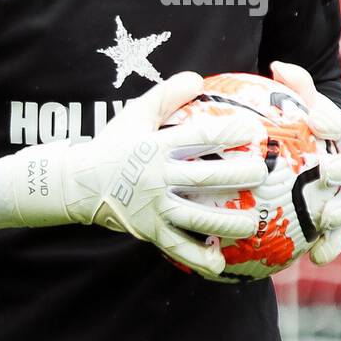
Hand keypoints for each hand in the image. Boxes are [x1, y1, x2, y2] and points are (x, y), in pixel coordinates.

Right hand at [0, 71, 267, 279]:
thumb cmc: (114, 144)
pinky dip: (198, 258)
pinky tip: (220, 262)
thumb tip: (198, 77)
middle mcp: (156, 177)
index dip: (226, 131)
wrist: (78, 183)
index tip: (253, 129)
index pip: (197, 137)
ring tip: (254, 224)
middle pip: (202, 178)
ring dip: (227, 223)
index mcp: (155, 146)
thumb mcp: (135, 114)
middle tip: (262, 173)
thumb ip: (167, 95)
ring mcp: (153, 207)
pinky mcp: (149, 230)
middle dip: (236, 176)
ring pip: (196, 217)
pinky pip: (177, 247)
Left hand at [269, 61, 340, 265]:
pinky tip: (316, 260)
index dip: (332, 121)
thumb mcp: (303, 103)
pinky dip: (332, 245)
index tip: (314, 120)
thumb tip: (277, 65)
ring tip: (325, 221)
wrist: (324, 151)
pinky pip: (340, 232)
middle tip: (325, 171)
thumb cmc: (308, 123)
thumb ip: (295, 86)